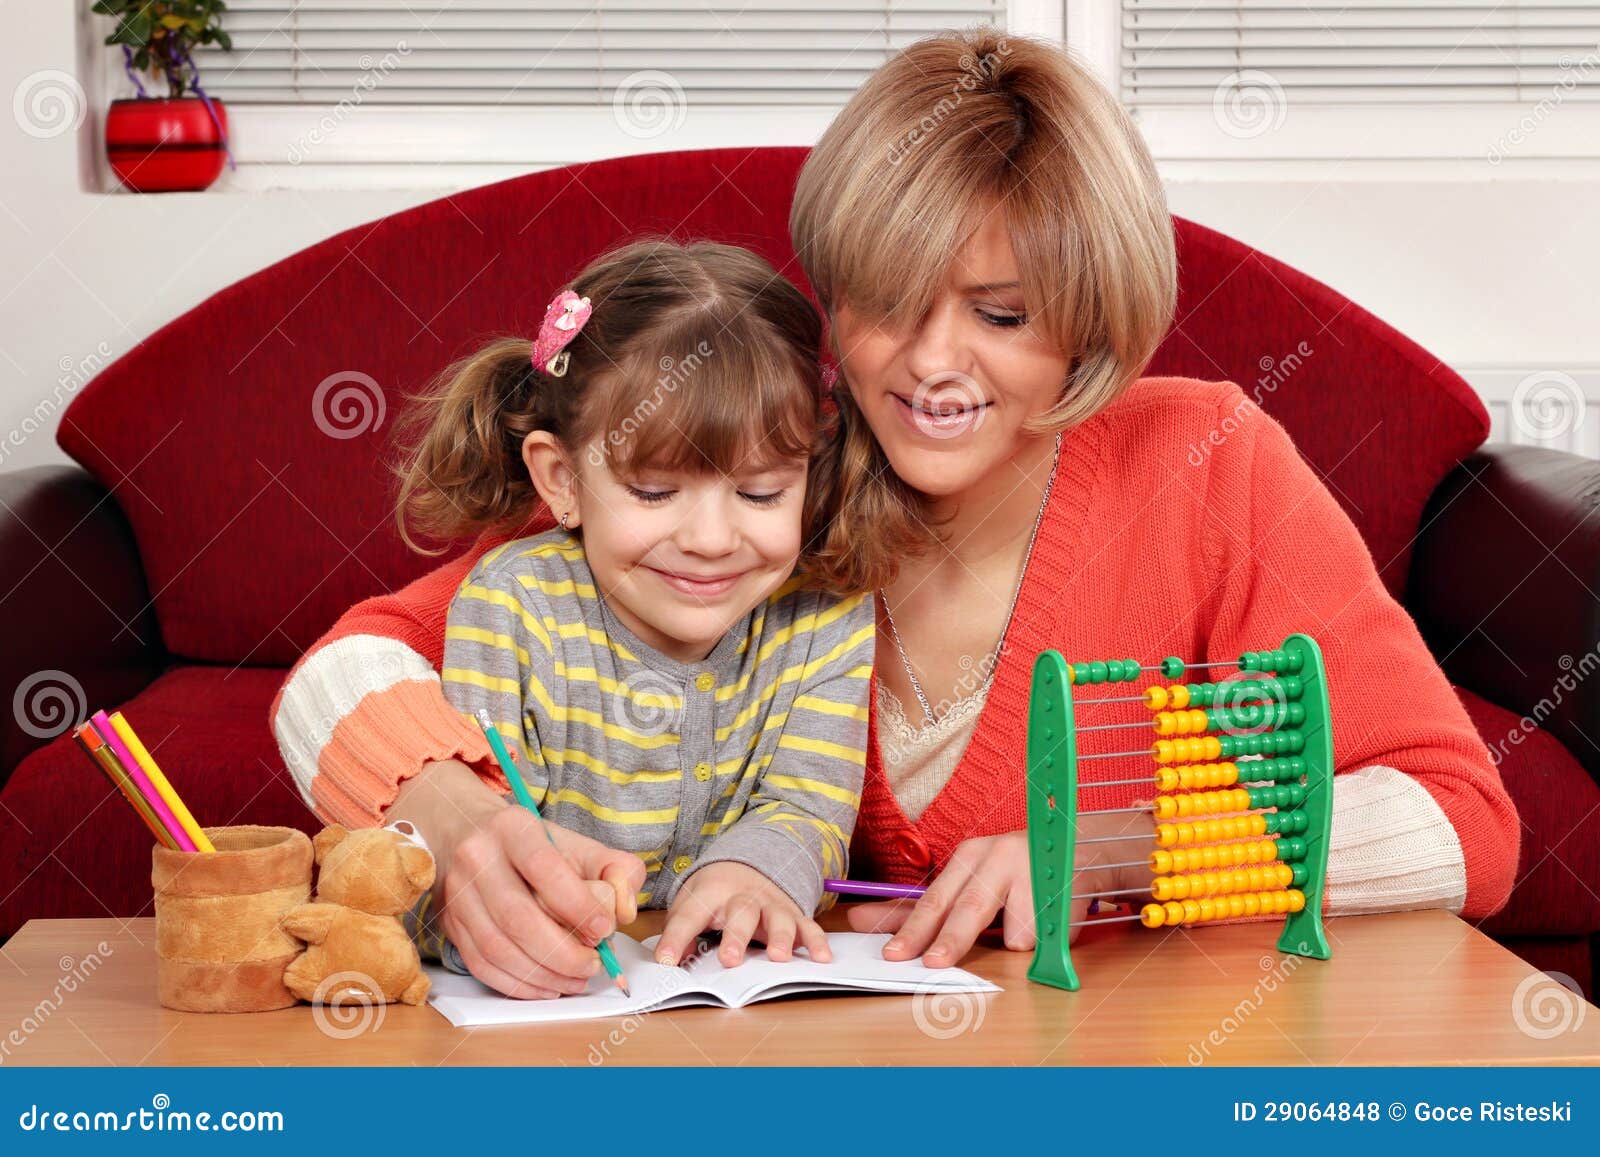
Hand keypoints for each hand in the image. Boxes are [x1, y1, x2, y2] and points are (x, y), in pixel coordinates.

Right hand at [389, 759, 645, 999]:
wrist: (468, 832)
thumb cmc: (534, 845)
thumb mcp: (579, 843)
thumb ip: (617, 871)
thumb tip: (624, 912)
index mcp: (513, 828)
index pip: (544, 868)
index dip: (577, 905)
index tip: (604, 930)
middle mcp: (477, 857)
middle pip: (517, 917)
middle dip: (562, 952)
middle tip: (593, 965)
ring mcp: (457, 893)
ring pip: (497, 947)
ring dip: (542, 974)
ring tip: (576, 980)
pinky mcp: (449, 924)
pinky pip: (481, 965)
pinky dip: (518, 984)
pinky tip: (547, 986)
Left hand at [656, 862, 831, 968]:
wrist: (748, 864)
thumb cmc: (714, 893)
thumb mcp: (690, 903)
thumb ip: (681, 931)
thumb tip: (671, 959)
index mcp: (710, 892)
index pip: (690, 915)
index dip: (676, 937)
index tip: (666, 960)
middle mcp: (743, 896)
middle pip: (741, 912)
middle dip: (737, 937)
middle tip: (730, 960)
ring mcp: (771, 903)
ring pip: (778, 917)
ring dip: (779, 937)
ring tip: (778, 958)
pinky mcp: (793, 913)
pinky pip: (808, 926)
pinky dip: (816, 941)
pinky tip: (822, 958)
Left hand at [846, 809, 1152, 967]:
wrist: (1080, 849)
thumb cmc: (1014, 876)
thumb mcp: (968, 885)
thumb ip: (921, 907)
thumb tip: (859, 919)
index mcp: (969, 856)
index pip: (934, 897)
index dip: (911, 927)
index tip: (891, 953)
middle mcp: (998, 856)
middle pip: (966, 906)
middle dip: (944, 940)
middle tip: (926, 965)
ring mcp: (1032, 868)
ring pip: (1011, 927)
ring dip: (1007, 940)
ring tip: (1007, 935)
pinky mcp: (1064, 885)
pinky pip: (1045, 933)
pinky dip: (1042, 940)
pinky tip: (1049, 923)